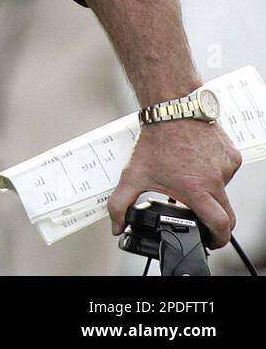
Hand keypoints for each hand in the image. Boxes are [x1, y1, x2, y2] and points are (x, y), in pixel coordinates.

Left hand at [108, 119, 242, 246]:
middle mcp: (216, 180)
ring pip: (224, 190)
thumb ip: (120, 204)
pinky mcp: (232, 155)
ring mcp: (226, 167)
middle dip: (215, 222)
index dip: (217, 239)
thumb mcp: (132, 175)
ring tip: (189, 177)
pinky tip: (197, 164)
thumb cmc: (154, 140)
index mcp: (196, 189)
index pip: (219, 225)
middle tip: (201, 220)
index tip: (209, 241)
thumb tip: (117, 226)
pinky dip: (214, 173)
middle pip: (226, 214)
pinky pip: (227, 172)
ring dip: (210, 191)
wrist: (172, 107)